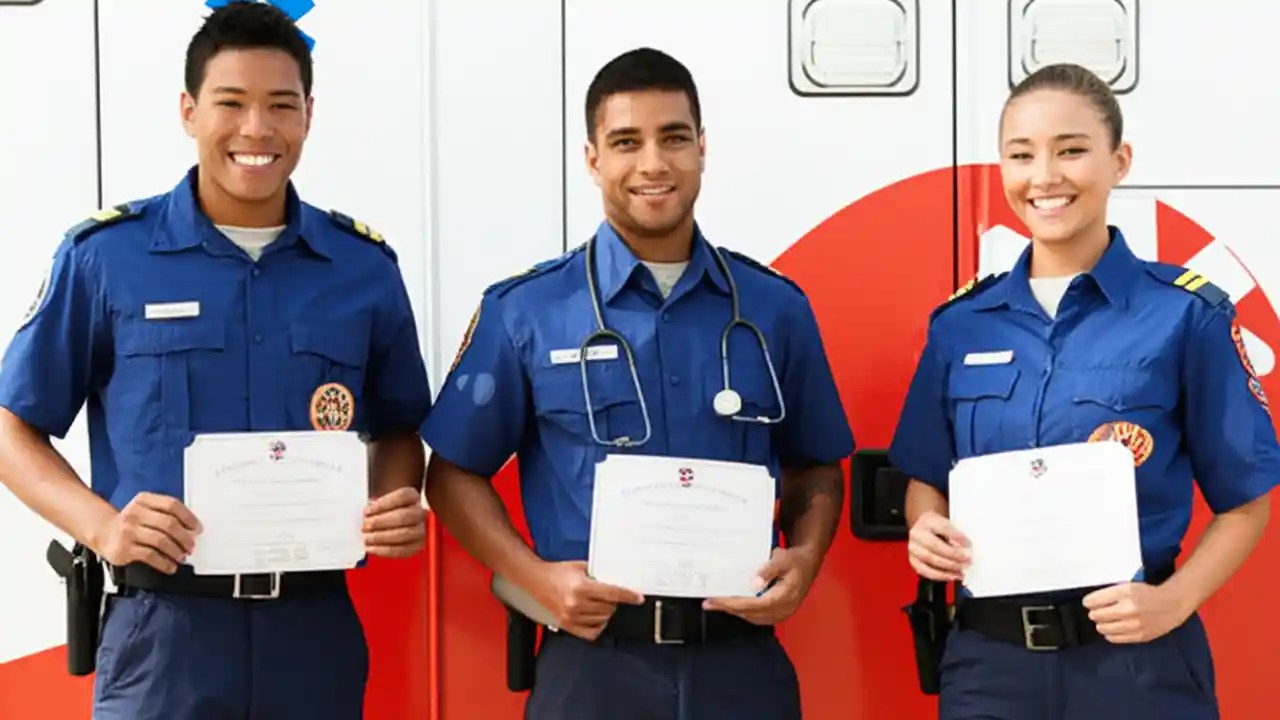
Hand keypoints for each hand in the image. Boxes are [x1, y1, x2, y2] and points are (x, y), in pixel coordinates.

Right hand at [96, 492, 200, 573]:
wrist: (104, 532)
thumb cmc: (130, 522)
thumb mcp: (145, 509)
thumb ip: (165, 514)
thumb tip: (190, 528)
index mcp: (143, 500)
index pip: (171, 505)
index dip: (188, 517)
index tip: (197, 528)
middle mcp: (135, 513)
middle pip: (168, 524)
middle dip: (185, 537)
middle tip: (191, 545)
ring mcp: (128, 531)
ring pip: (161, 541)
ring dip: (176, 551)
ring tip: (182, 556)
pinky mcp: (124, 548)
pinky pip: (150, 556)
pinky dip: (164, 563)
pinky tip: (170, 566)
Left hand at [363, 487, 425, 557]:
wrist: (392, 522)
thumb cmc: (384, 511)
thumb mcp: (378, 503)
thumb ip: (373, 506)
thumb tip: (365, 515)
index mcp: (412, 496)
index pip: (402, 496)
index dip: (384, 504)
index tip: (367, 511)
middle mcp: (420, 512)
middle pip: (405, 516)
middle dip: (381, 522)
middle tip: (365, 526)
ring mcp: (420, 529)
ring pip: (405, 534)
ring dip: (382, 537)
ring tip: (367, 539)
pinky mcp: (417, 546)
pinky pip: (403, 550)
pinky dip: (385, 550)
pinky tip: (372, 548)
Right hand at [536, 561, 644, 640]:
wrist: (535, 580)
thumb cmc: (557, 572)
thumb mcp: (581, 567)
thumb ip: (598, 574)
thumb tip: (617, 579)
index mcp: (581, 588)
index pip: (613, 594)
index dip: (629, 596)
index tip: (638, 598)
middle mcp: (577, 604)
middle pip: (609, 608)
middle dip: (613, 601)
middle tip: (607, 595)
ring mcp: (572, 617)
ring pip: (603, 620)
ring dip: (605, 612)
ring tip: (598, 603)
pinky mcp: (567, 625)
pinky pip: (591, 633)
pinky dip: (598, 626)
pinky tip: (596, 617)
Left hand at [702, 546, 819, 624]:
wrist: (808, 564)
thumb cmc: (795, 560)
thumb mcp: (783, 559)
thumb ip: (769, 570)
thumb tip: (755, 583)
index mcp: (784, 597)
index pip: (754, 604)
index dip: (733, 604)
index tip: (715, 601)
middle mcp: (783, 609)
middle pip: (751, 613)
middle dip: (729, 608)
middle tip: (709, 603)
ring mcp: (781, 614)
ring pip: (753, 617)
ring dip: (734, 611)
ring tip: (717, 604)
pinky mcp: (778, 614)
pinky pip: (757, 617)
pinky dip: (743, 611)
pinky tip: (732, 604)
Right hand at [907, 511, 969, 581]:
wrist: (922, 528)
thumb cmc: (938, 528)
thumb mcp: (947, 525)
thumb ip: (956, 536)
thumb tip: (968, 551)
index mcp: (928, 521)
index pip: (943, 527)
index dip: (957, 537)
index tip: (969, 544)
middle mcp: (917, 534)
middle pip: (935, 545)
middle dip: (953, 555)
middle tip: (967, 560)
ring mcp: (913, 548)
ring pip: (930, 560)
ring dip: (949, 567)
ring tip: (961, 571)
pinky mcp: (913, 560)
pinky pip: (926, 571)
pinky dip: (941, 575)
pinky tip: (952, 576)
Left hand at [1083, 582, 1190, 643]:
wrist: (1172, 605)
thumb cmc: (1147, 594)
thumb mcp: (1126, 586)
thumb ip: (1108, 594)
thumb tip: (1089, 603)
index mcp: (1125, 593)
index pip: (1094, 601)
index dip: (1088, 602)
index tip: (1089, 603)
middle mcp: (1129, 609)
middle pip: (1096, 615)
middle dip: (1095, 613)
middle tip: (1099, 611)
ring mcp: (1134, 624)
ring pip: (1103, 628)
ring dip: (1102, 624)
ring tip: (1107, 620)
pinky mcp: (1139, 636)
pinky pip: (1114, 638)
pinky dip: (1110, 634)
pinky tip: (1114, 628)